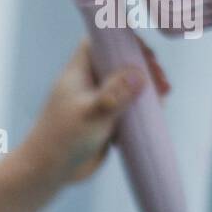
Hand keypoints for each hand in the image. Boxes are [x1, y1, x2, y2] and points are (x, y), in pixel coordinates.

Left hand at [20, 34, 170, 186]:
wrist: (49, 171)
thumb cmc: (62, 139)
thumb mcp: (91, 114)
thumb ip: (114, 94)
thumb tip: (139, 73)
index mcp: (78, 73)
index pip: (100, 41)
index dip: (123, 40)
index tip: (145, 52)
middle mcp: (89, 83)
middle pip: (120, 62)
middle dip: (143, 66)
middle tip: (161, 81)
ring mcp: (98, 101)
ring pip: (127, 85)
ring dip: (147, 88)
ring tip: (163, 96)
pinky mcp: (106, 120)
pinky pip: (129, 107)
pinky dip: (143, 107)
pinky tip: (157, 112)